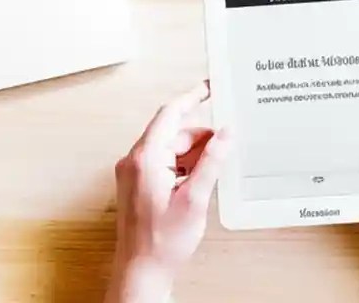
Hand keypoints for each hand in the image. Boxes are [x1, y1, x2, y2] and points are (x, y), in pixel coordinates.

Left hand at [105, 81, 230, 302]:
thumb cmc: (161, 242)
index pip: (169, 114)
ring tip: (213, 170)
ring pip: (168, 149)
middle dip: (200, 137)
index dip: (191, 98)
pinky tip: (198, 181)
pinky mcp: (136, 185)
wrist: (141, 270)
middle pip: (171, 133)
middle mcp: (135, 161)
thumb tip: (225, 135)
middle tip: (225, 144)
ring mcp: (133, 173)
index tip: (207, 88)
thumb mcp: (195, 199)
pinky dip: (182, 166)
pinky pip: (162, 163)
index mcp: (145, 158)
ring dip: (192, 154)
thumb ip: (212, 162)